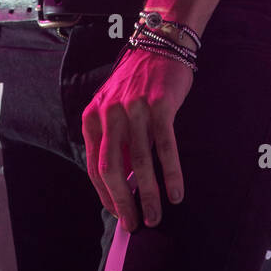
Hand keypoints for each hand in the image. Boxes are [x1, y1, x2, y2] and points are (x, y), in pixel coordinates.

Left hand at [82, 45, 193, 231]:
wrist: (159, 45)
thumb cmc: (137, 83)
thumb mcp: (114, 108)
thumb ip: (114, 140)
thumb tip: (121, 184)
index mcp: (93, 116)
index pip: (94, 166)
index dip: (105, 195)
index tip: (117, 214)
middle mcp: (110, 113)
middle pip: (112, 169)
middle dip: (122, 202)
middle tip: (135, 225)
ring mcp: (135, 109)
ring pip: (140, 163)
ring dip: (149, 196)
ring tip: (156, 217)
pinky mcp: (160, 106)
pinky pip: (165, 147)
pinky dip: (171, 174)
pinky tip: (176, 193)